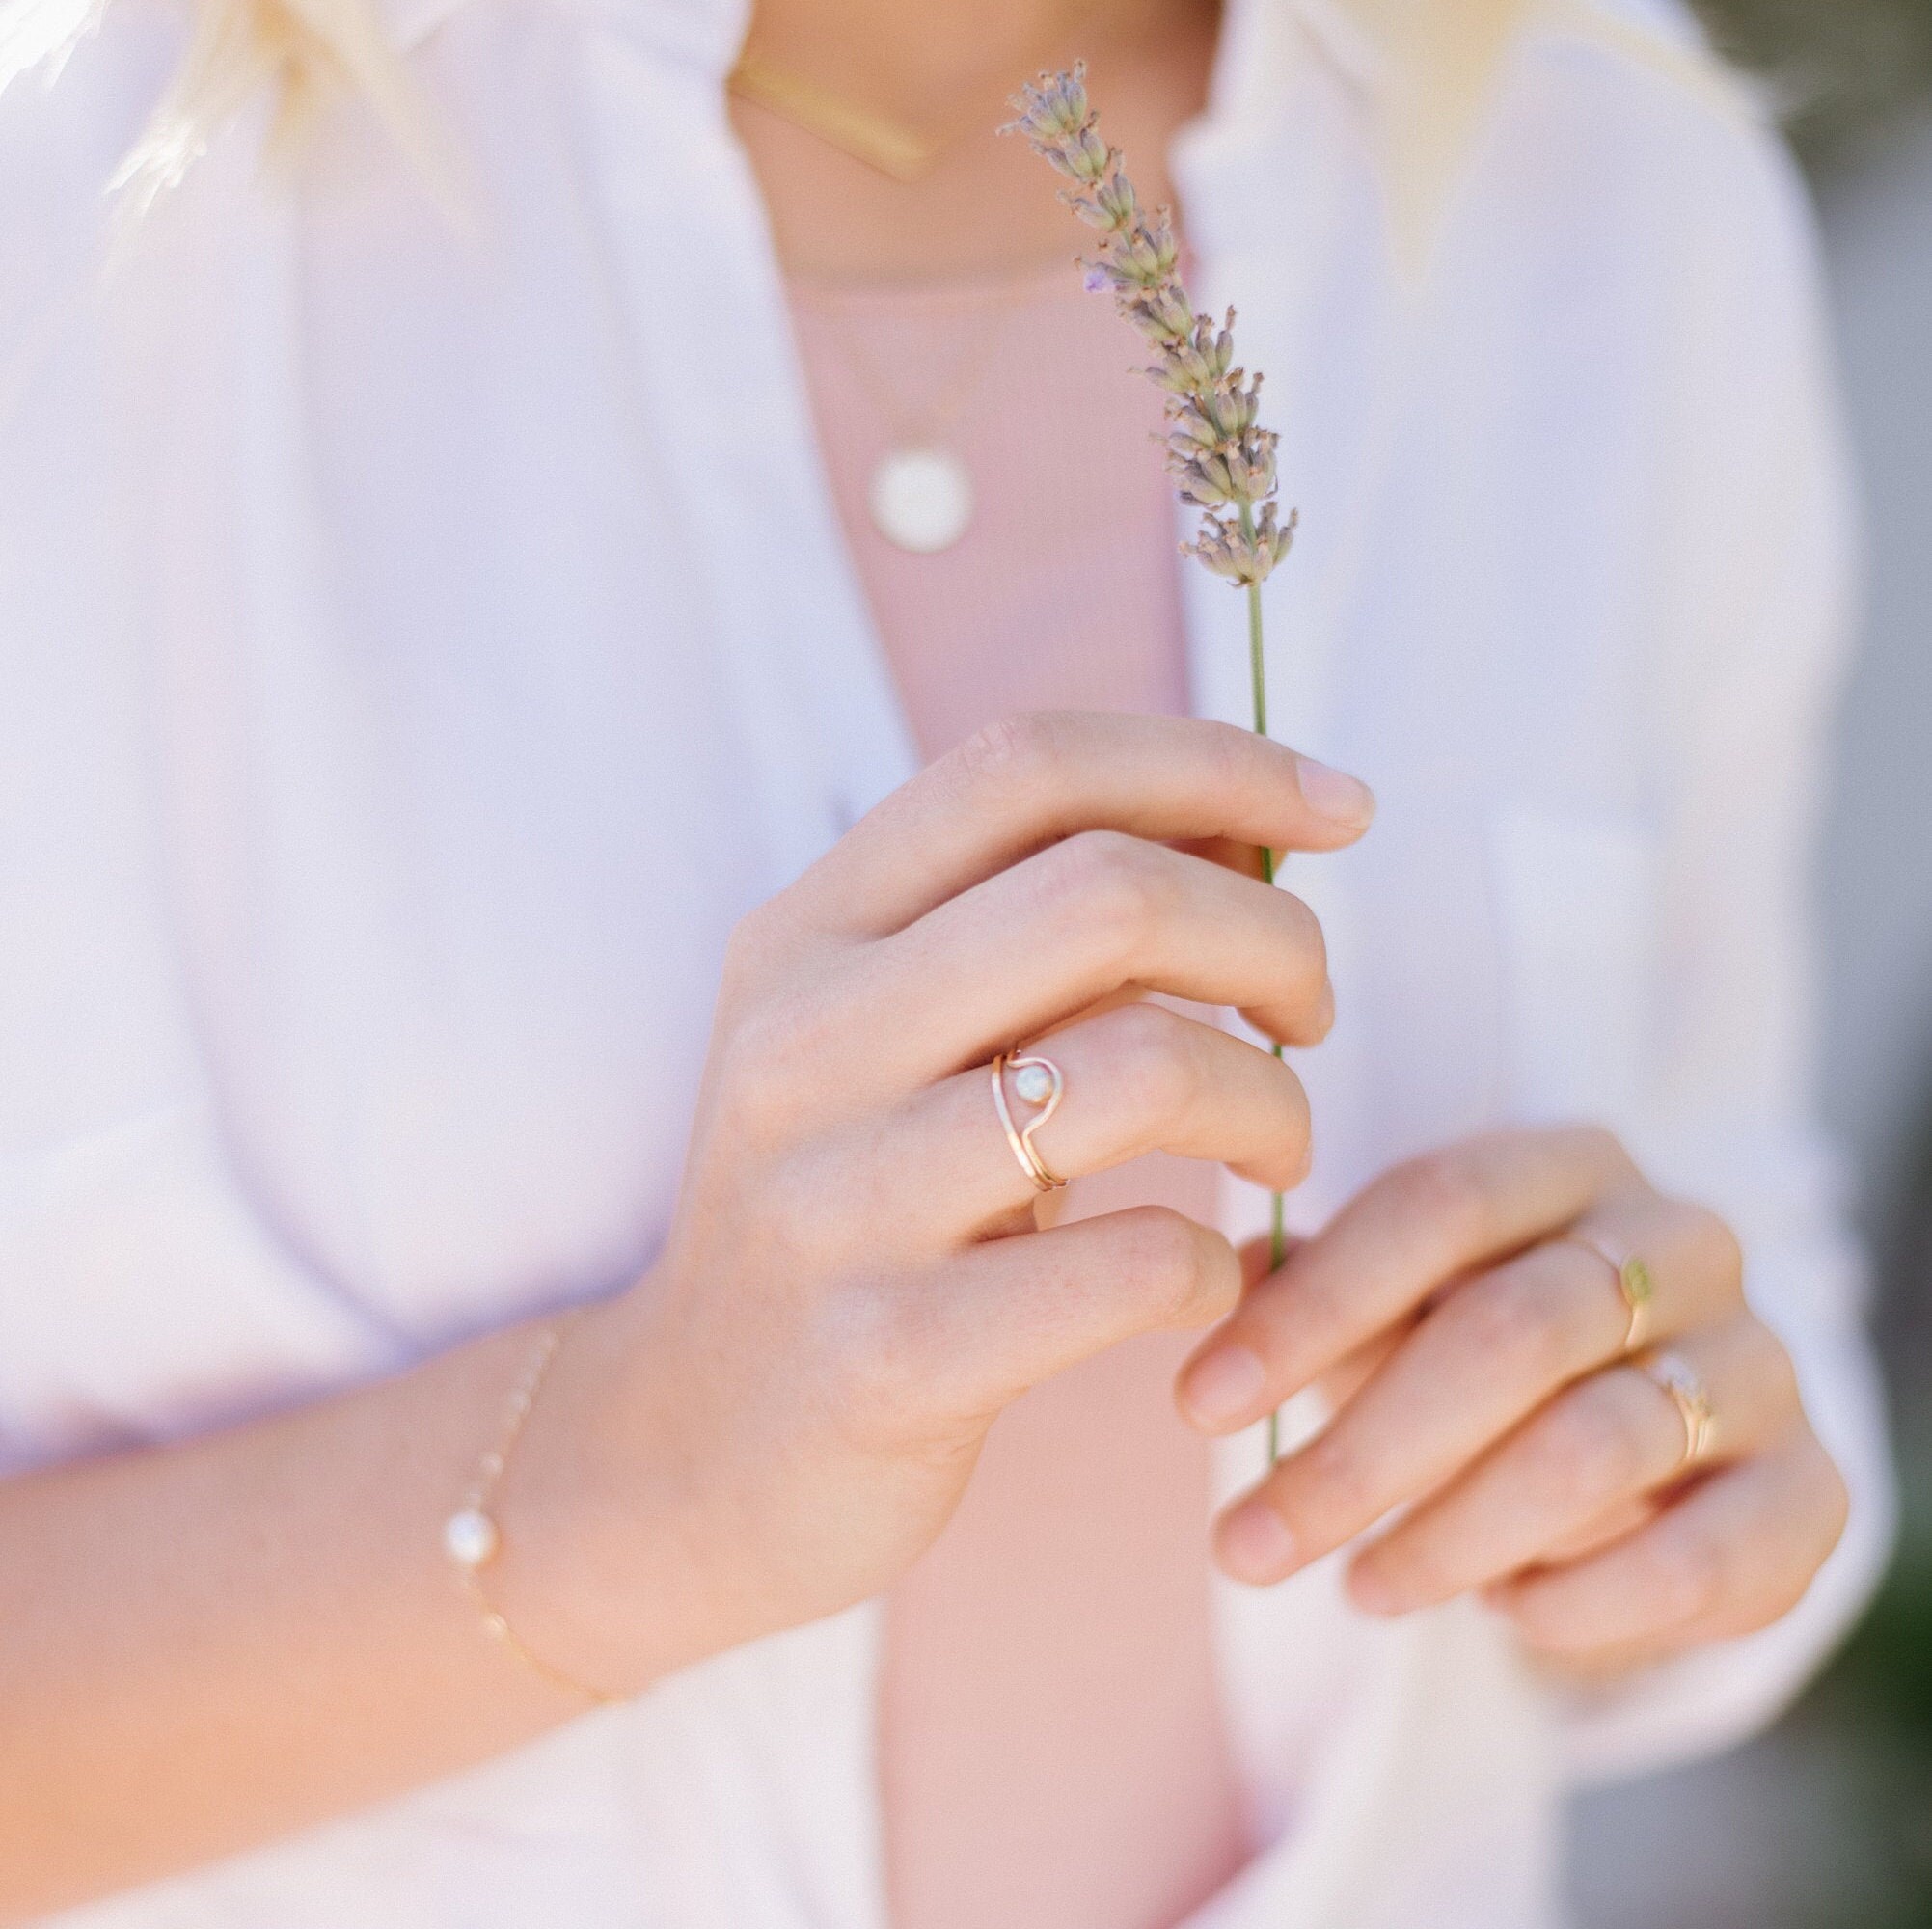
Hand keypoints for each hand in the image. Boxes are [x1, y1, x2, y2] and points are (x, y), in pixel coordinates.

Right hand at [529, 713, 1373, 1689]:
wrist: (688, 1450)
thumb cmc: (843, 1215)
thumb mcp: (883, 1040)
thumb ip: (1026, 930)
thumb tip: (1238, 824)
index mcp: (807, 933)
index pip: (1027, 766)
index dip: (1213, 761)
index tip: (1339, 809)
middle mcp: (805, 1040)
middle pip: (1108, 894)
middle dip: (1272, 937)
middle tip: (1310, 1010)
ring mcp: (836, 1200)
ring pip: (1144, 1071)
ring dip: (1272, 1104)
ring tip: (1276, 1151)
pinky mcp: (890, 1355)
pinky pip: (1139, 1263)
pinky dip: (1218, 1264)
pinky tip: (1199, 1285)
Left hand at [1176, 1126, 1849, 1674]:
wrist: (1663, 1436)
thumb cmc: (1488, 1345)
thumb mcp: (1400, 1301)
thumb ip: (1316, 1294)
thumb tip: (1214, 1291)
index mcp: (1571, 1163)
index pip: (1435, 1207)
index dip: (1309, 1307)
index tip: (1198, 1403)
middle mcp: (1682, 1241)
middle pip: (1511, 1333)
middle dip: (1360, 1452)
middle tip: (1246, 1544)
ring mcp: (1758, 1361)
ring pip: (1593, 1449)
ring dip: (1451, 1535)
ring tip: (1358, 1588)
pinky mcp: (1808, 1490)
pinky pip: (1698, 1558)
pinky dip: (1584, 1601)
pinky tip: (1503, 1615)